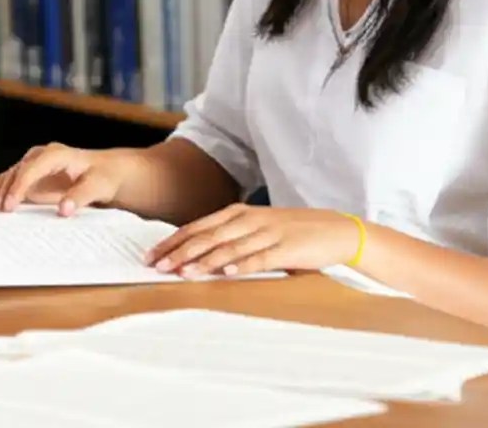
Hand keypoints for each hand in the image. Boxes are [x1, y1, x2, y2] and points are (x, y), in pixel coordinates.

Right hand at [0, 143, 148, 216]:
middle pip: (16, 173)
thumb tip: (64, 208)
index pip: (31, 169)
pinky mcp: (31, 177)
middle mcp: (40, 157)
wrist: (109, 172)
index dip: (19, 187)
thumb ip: (80, 196)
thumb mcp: (99, 186)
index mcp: (55, 154)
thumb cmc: (105, 176)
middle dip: (4, 191)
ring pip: (8, 177)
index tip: (10, 205)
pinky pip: (8, 183)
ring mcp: (33, 166)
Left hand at [146, 204, 362, 278]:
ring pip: (229, 247)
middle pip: (207, 237)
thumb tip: (193, 254)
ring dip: (204, 261)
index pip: (197, 227)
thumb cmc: (290, 231)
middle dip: (179, 252)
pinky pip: (260, 258)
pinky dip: (242, 265)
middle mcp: (249, 220)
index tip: (151, 255)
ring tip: (184, 273)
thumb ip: (228, 237)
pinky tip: (227, 274)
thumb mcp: (254, 228)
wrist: (336, 230)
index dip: (173, 241)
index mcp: (237, 214)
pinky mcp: (286, 248)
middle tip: (158, 266)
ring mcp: (268, 233)